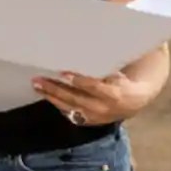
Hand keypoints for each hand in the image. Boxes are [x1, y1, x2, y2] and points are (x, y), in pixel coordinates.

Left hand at [31, 70, 154, 126]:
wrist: (134, 102)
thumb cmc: (123, 80)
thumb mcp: (118, 72)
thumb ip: (103, 66)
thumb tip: (86, 48)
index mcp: (114, 93)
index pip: (93, 87)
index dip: (78, 80)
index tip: (63, 72)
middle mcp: (103, 108)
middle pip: (76, 98)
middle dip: (55, 89)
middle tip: (38, 79)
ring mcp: (95, 117)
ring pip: (69, 107)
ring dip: (51, 96)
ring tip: (37, 86)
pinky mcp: (89, 122)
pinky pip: (70, 114)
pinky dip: (58, 105)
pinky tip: (47, 95)